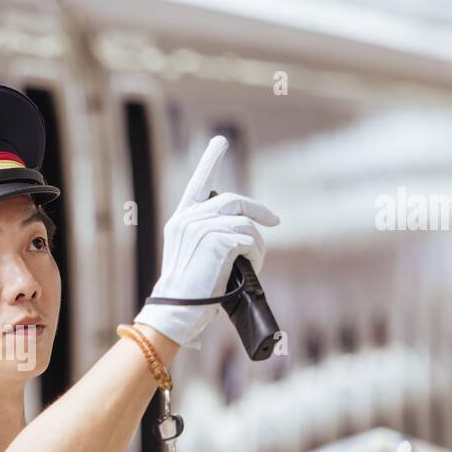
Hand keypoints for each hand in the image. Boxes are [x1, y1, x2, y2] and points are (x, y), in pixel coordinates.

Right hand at [133, 136, 277, 349]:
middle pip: (233, 200)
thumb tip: (244, 230)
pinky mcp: (217, 240)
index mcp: (181, 221)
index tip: (220, 141)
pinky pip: (249, 239)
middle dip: (258, 209)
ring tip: (254, 263)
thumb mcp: (194, 257)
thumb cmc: (189, 292)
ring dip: (257, 243)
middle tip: (274, 221)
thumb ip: (211, 236)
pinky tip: (251, 268)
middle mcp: (188, 219)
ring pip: (245, 222)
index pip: (197, 184)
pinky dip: (256, 254)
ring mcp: (201, 227)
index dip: (210, 161)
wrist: (177, 310)